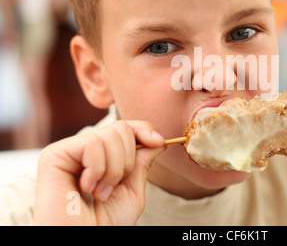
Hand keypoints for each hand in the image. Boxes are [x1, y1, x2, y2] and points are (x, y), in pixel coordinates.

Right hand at [34, 121, 165, 224]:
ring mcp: (67, 151)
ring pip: (108, 135)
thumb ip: (141, 163)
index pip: (125, 128)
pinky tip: (85, 188)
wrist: (84, 241)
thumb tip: (157, 140)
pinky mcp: (54, 154)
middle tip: (113, 187)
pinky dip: (97, 170)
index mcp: (100, 156)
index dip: (143, 130)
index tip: (158, 142)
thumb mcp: (131, 190)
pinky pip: (92, 144)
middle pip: (120, 128)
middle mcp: (82, 150)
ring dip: (113, 170)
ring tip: (99, 193)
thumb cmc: (104, 224)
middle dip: (127, 160)